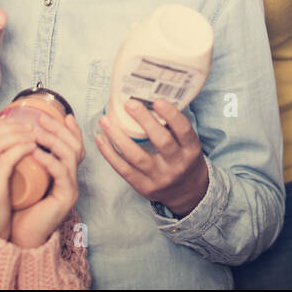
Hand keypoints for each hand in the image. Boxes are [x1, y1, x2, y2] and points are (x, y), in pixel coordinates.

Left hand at [9, 113, 84, 248]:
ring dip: (53, 140)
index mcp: (60, 170)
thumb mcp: (17, 174)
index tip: (51, 113)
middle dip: (58, 128)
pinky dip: (49, 160)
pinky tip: (34, 153)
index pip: (70, 142)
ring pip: (70, 155)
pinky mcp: (66, 197)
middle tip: (41, 118)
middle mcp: (69, 176)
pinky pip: (62, 173)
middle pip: (74, 144)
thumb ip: (19, 155)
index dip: (64, 127)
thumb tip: (6, 130)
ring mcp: (70, 186)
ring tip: (35, 133)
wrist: (16, 234)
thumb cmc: (15, 205)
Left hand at [95, 98, 208, 216]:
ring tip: (105, 120)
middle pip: (162, 142)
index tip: (157, 100)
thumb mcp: (188, 144)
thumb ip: (174, 126)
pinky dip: (110, 154)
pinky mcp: (144, 187)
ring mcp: (160, 178)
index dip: (171, 115)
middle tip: (129, 104)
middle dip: (145, 121)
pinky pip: (124, 170)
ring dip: (118, 137)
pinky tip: (101, 139)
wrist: (187, 192)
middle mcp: (177, 165)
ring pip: (137, 157)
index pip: (184, 131)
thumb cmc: (185, 159)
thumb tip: (150, 99)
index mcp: (191, 150)